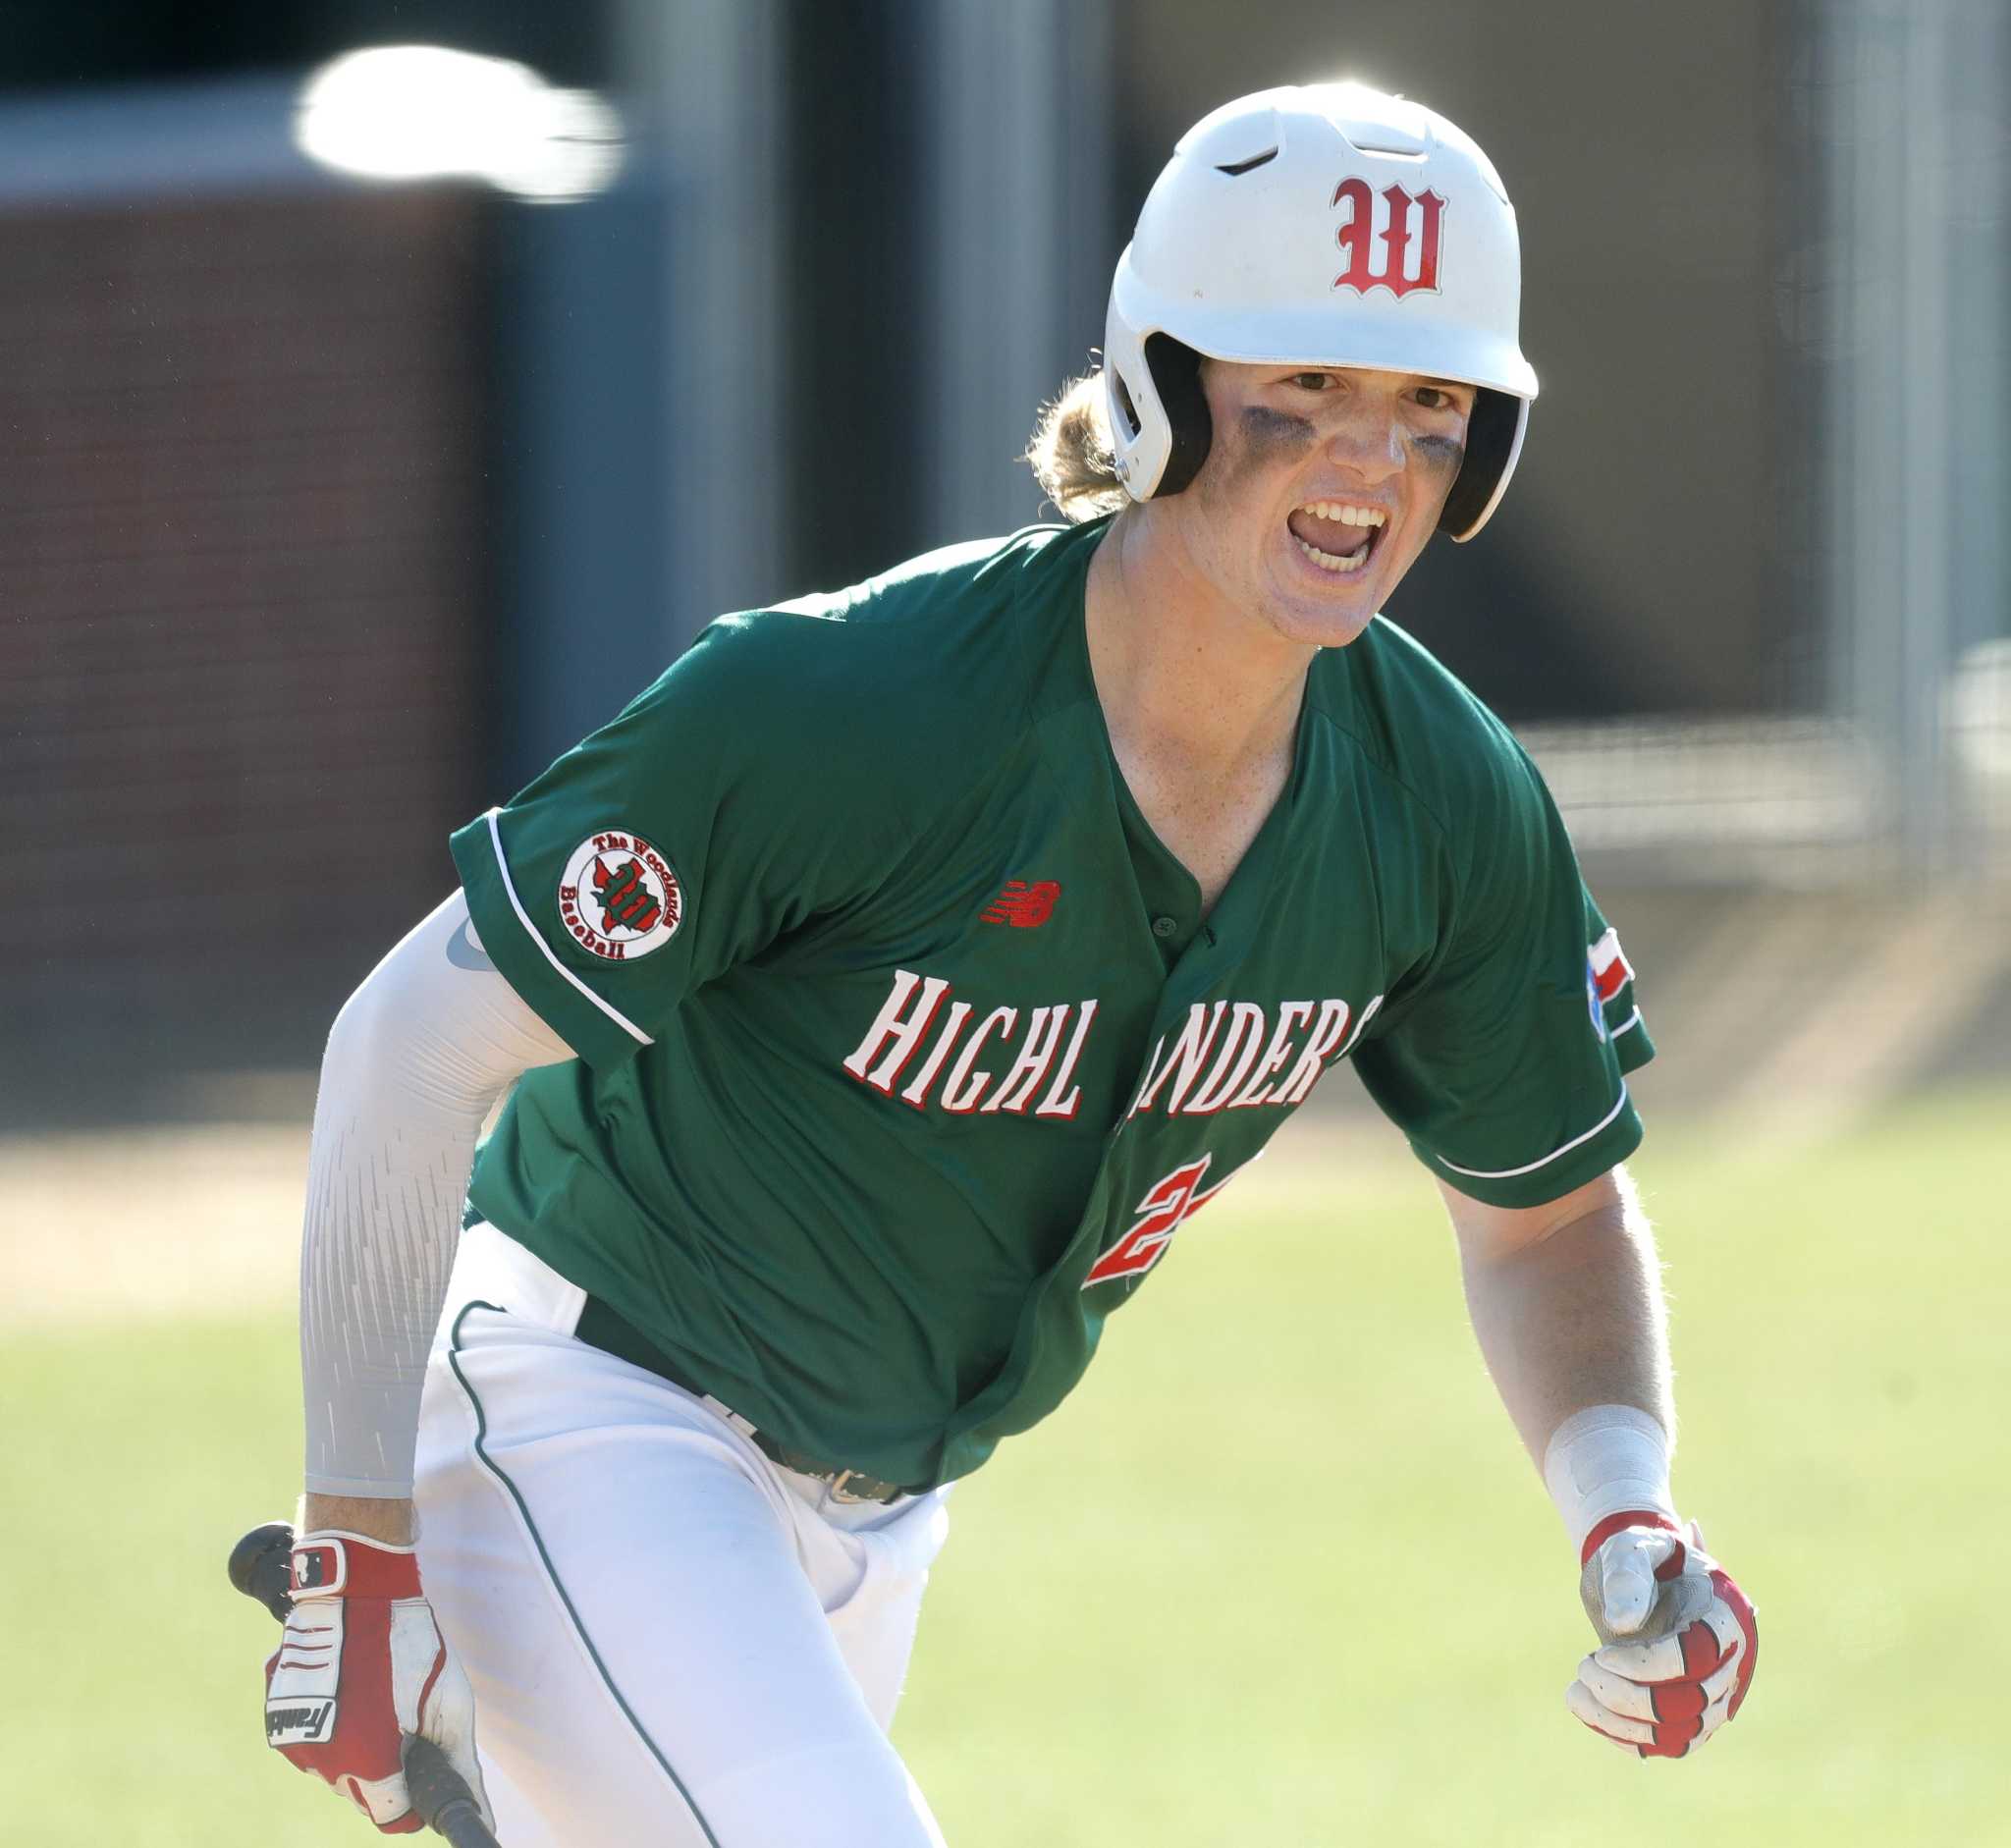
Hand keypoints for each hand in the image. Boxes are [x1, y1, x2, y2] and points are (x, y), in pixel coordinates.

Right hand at [263, 1530, 490, 1831]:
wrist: (355, 1587)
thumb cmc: (407, 1642)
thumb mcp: (447, 1701)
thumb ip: (460, 1764)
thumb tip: (481, 1814)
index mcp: (365, 1761)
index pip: (392, 1815)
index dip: (416, 1798)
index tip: (426, 1772)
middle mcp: (321, 1761)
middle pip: (363, 1792)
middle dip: (388, 1768)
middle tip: (406, 1721)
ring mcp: (292, 1739)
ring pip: (334, 1767)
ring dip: (357, 1747)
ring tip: (376, 1695)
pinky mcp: (275, 1715)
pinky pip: (310, 1739)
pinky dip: (330, 1726)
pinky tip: (348, 1688)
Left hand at [1566, 1513, 1756, 1757]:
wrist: (1640, 1577)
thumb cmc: (1639, 1557)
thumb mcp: (1631, 1549)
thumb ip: (1628, 1575)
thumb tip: (1623, 1624)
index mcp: (1725, 1616)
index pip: (1696, 1658)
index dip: (1645, 1664)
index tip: (1602, 1652)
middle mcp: (1731, 1664)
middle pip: (1688, 1705)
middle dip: (1626, 1694)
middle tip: (1584, 1664)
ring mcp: (1716, 1696)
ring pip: (1678, 1734)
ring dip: (1619, 1721)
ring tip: (1575, 1689)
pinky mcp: (1693, 1716)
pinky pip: (1667, 1744)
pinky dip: (1623, 1736)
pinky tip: (1585, 1707)